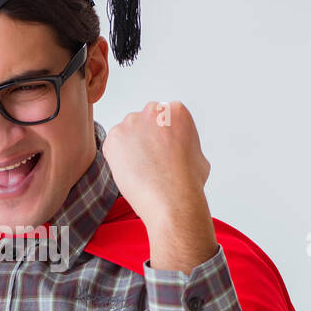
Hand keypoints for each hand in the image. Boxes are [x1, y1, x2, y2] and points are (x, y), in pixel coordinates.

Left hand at [103, 101, 217, 271]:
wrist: (172, 200)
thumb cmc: (187, 182)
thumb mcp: (198, 154)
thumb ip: (183, 144)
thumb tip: (178, 149)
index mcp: (175, 111)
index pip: (162, 117)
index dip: (162, 138)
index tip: (163, 151)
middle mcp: (153, 111)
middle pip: (143, 122)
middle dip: (145, 139)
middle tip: (150, 161)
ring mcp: (132, 123)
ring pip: (127, 134)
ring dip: (130, 148)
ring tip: (141, 170)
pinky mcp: (114, 137)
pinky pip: (112, 146)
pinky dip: (117, 159)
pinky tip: (131, 172)